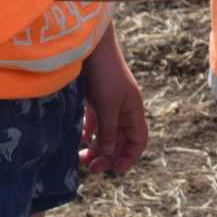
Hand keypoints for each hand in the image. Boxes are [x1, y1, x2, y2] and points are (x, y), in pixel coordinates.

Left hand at [78, 34, 147, 175]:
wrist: (88, 45)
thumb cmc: (103, 73)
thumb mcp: (107, 106)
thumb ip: (108, 132)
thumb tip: (108, 157)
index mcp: (133, 109)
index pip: (138, 140)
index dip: (130, 157)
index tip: (115, 171)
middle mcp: (123, 108)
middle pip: (120, 140)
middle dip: (108, 156)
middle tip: (91, 168)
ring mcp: (108, 103)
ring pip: (105, 133)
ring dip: (95, 148)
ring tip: (80, 159)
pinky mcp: (94, 99)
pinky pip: (93, 123)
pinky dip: (87, 134)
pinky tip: (77, 141)